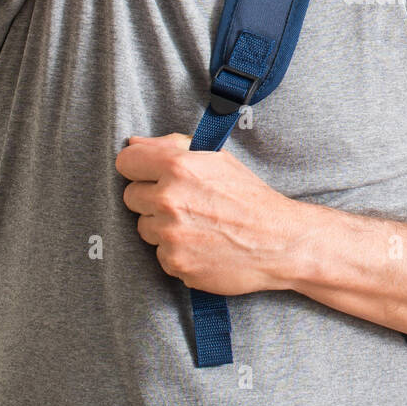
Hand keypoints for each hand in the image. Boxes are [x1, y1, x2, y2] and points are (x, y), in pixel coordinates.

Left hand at [115, 133, 298, 294]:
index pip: (126, 161)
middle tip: (185, 203)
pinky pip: (160, 254)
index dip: (138, 167)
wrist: (280, 242)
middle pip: (131, 197)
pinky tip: (202, 246)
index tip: (151, 174)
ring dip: (163, 227)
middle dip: (152, 198)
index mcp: (178, 166)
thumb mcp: (217, 159)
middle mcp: (168, 199)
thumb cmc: (251, 198)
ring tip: (197, 225)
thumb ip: (171, 146)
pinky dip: (177, 252)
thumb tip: (134, 142)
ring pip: (144, 227)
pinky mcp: (175, 263)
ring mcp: (170, 234)